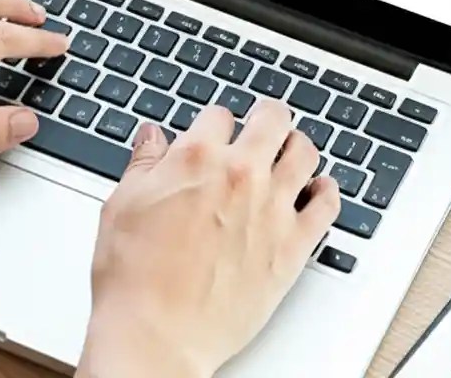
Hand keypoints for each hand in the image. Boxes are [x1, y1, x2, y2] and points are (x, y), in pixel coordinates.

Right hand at [79, 103, 341, 377]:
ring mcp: (273, 209)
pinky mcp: (294, 245)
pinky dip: (326, 191)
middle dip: (268, 118)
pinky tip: (319, 190)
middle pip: (273, 119)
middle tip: (266, 124)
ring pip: (305, 152)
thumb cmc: (134, 279)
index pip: (220, 115)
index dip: (217, 123)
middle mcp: (242, 175)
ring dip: (298, 147)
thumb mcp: (122, 206)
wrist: (158, 334)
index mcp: (197, 159)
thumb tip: (153, 137)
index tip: (217, 133)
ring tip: (291, 152)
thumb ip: (144, 163)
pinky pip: (327, 205)